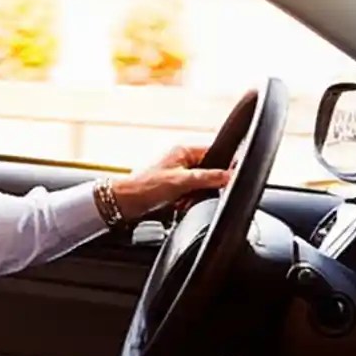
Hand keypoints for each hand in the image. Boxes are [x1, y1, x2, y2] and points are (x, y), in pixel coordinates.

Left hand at [110, 145, 230, 220]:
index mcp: (184, 150)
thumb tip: (230, 175)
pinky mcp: (173, 187)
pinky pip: (190, 195)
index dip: (223, 166)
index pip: (215, 153)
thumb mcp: (182, 181)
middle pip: (209, 172)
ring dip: (195, 196)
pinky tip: (178, 205)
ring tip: (182, 200)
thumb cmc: (146, 186)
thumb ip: (208, 177)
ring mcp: (177, 173)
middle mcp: (181, 159)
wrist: (125, 202)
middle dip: (205, 187)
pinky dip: (187, 201)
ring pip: (200, 186)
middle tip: (195, 193)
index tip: (228, 179)